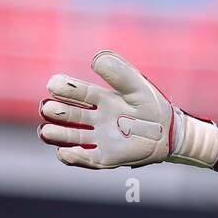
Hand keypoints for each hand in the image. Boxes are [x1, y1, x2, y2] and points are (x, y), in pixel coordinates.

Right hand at [38, 51, 217, 168]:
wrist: (170, 133)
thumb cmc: (152, 107)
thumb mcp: (138, 87)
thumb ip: (120, 74)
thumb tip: (95, 59)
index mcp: (100, 99)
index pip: (77, 93)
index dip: (65, 88)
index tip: (54, 83)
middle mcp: (94, 119)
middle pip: (68, 115)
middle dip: (55, 112)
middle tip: (47, 108)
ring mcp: (98, 138)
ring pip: (70, 137)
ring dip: (56, 135)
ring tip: (46, 131)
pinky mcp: (105, 156)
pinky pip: (86, 158)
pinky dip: (74, 157)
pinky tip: (64, 153)